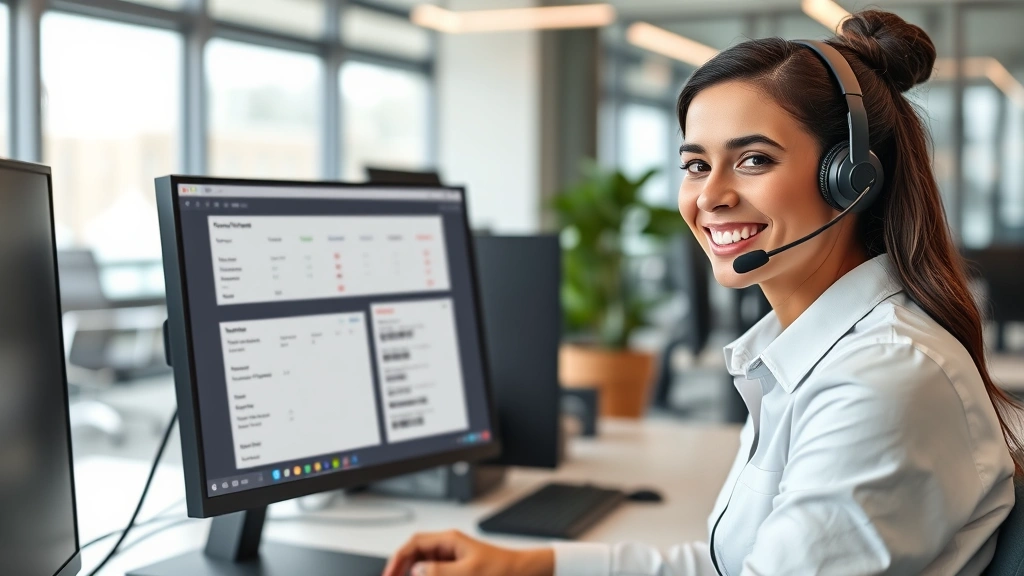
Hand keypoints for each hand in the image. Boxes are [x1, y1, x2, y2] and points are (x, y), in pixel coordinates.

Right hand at [381, 529, 553, 575]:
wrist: (525, 573)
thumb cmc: (503, 570)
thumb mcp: (470, 572)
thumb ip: (441, 572)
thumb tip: (416, 571)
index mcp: (450, 541)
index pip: (414, 544)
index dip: (397, 559)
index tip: (388, 575)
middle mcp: (449, 548)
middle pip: (415, 556)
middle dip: (402, 569)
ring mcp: (453, 559)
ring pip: (424, 567)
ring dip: (414, 574)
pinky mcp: (459, 571)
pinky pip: (437, 573)